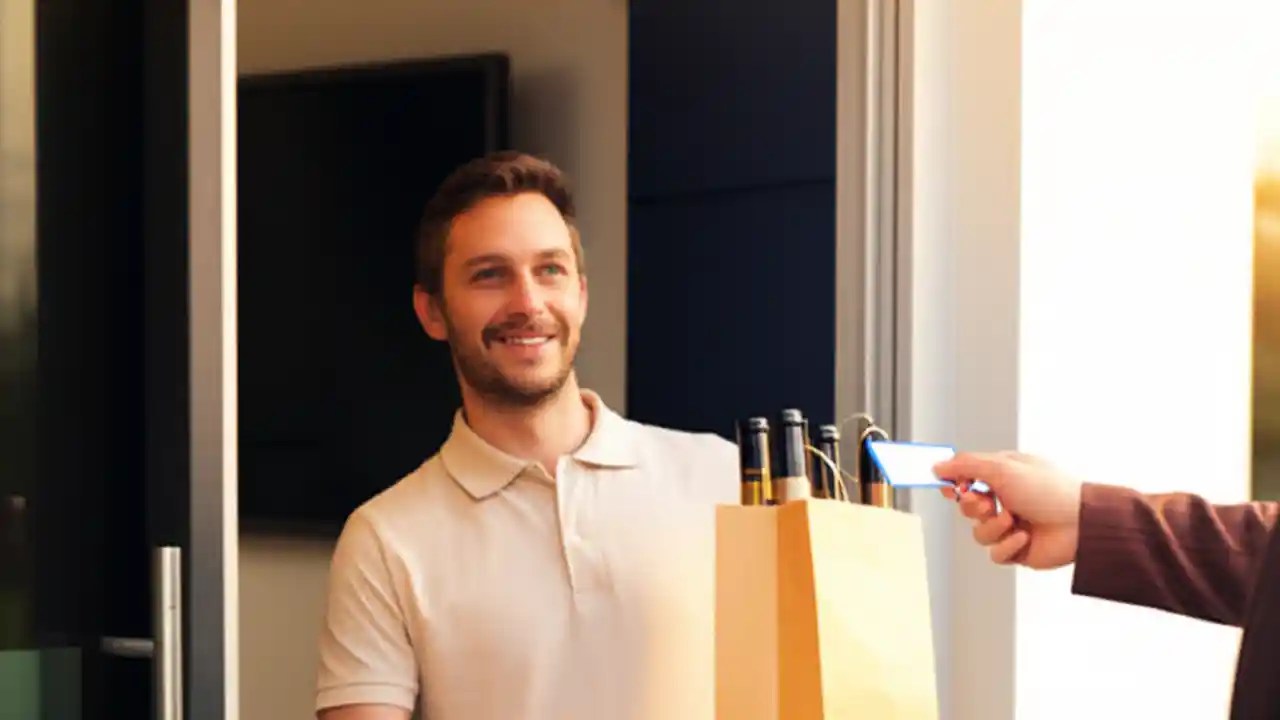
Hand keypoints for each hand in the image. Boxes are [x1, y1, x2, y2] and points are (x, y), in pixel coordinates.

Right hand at [933, 451, 1082, 569]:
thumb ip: (966, 466)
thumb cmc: (1049, 489)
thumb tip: (938, 466)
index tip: (949, 487)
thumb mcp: (1002, 468)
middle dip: (973, 506)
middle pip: (967, 508)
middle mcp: (1006, 500)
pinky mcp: (1018, 550)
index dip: (954, 485)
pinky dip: (1007, 545)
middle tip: (986, 503)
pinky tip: (1024, 537)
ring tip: (1012, 520)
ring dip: (993, 527)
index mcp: (1003, 476)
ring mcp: (1012, 526)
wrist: (1081, 523)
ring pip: (979, 533)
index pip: (966, 479)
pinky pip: (995, 554)